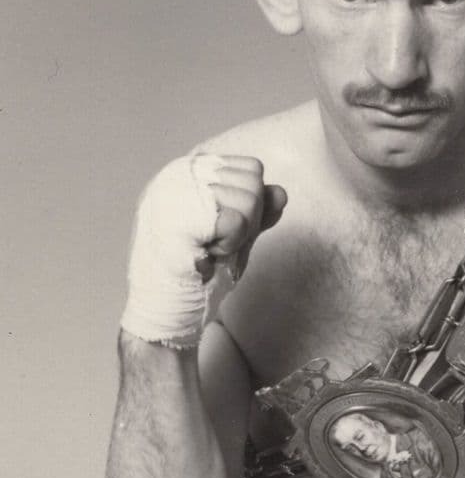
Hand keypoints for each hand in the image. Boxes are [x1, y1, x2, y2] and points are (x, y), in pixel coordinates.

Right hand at [121, 152, 286, 348]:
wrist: (172, 309)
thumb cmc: (201, 271)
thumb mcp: (238, 235)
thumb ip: (259, 212)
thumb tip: (280, 192)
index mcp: (191, 170)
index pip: (252, 168)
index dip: (252, 205)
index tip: (223, 229)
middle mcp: (180, 173)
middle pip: (253, 182)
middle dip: (247, 221)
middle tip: (215, 243)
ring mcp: (176, 192)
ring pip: (249, 200)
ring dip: (236, 236)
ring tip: (207, 249)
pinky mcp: (178, 216)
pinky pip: (236, 221)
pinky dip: (229, 246)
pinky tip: (205, 255)